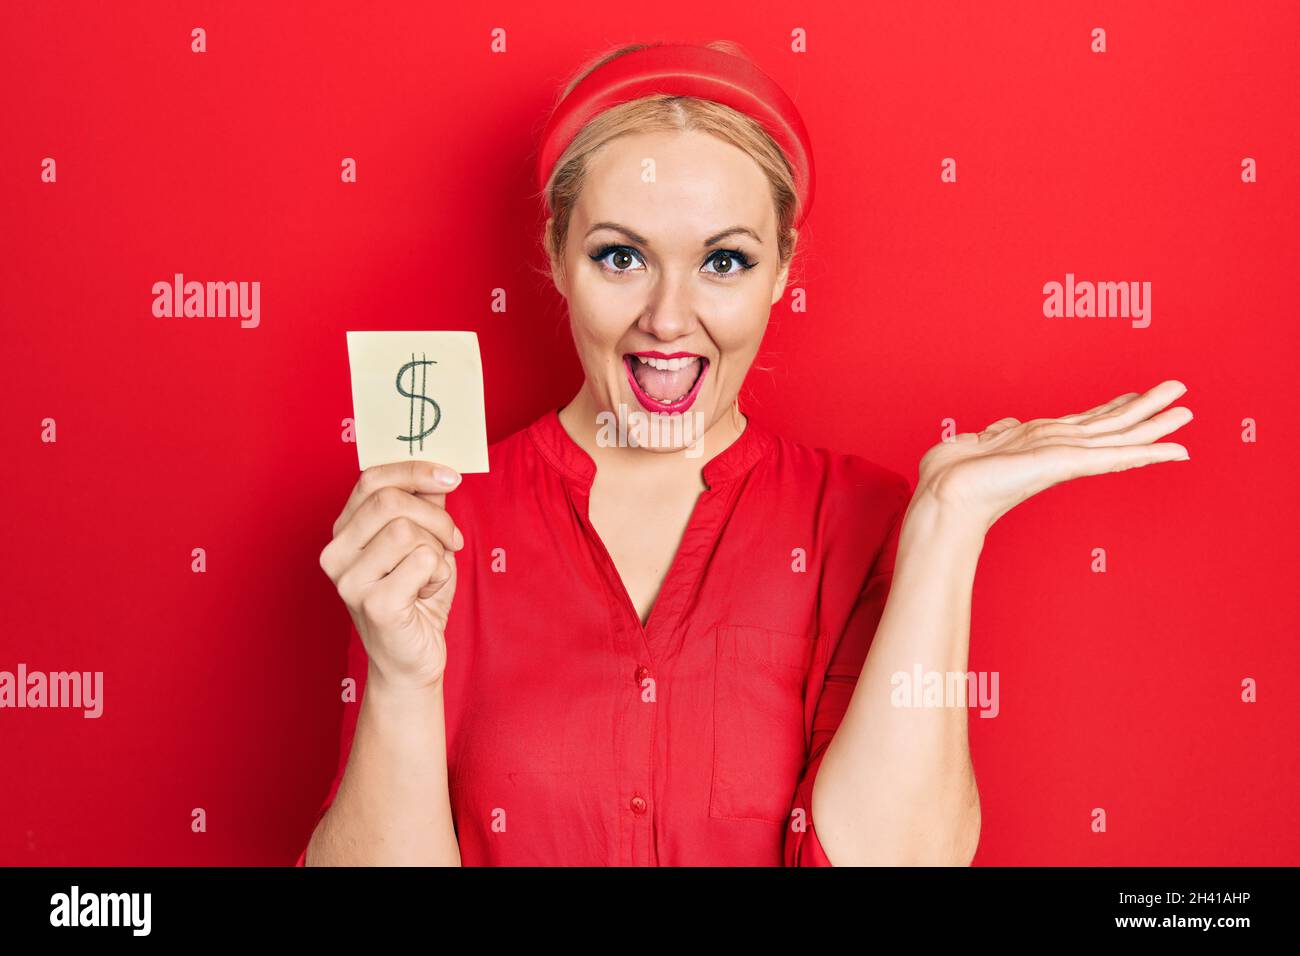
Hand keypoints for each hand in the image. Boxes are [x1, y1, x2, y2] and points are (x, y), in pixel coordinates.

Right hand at [319, 460, 464, 688]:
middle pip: (391, 501)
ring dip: (437, 552)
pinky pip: (423, 561)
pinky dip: (439, 575)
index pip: (371, 478)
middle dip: (436, 517)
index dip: (414, 470)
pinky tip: (427, 593)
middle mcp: (335, 553)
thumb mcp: (423, 542)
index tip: (450, 477)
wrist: (411, 660)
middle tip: (453, 541)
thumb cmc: (416, 598)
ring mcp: (349, 580)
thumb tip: (438, 467)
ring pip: (408, 530)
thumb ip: (424, 505)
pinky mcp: (373, 604)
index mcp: (343, 532)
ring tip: (431, 576)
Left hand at [917, 379, 1192, 533]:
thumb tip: (1002, 426)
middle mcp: (1057, 449)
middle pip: (1111, 426)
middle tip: (1180, 395)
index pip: (1084, 423)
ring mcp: (1064, 458)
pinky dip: (1146, 452)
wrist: (943, 498)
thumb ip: (993, 433)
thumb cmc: (949, 479)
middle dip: (1146, 411)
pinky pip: (1113, 456)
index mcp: (1038, 442)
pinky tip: (1174, 450)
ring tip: (1187, 412)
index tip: (1134, 397)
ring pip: (1119, 436)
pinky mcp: (1066, 465)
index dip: (1111, 409)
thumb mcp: (973, 444)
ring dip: (1154, 424)